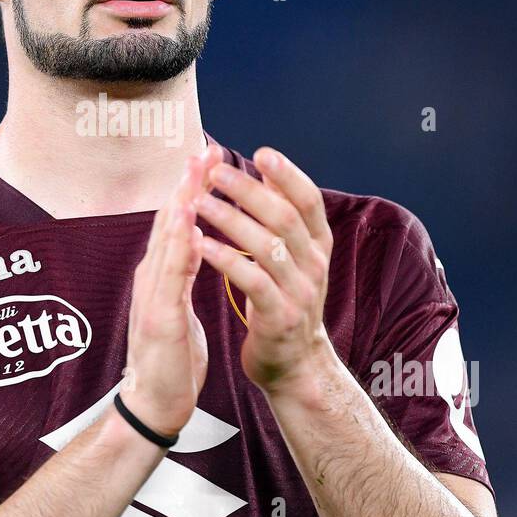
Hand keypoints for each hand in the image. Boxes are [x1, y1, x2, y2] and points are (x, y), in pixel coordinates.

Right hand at [120, 144, 223, 438]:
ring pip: (167, 242)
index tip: (209, 158)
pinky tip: (191, 225)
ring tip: (196, 172)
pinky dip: (179, 248)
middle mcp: (151, 278)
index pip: (178, 224)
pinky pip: (170, 277)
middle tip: (204, 147)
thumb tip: (191, 246)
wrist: (154, 405)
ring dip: (182, 204)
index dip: (192, 189)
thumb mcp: (176, 309)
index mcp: (160, 276)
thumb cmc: (169, 360)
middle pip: (170, 222)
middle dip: (187, 183)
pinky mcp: (159, 318)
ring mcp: (151, 296)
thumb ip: (179, 276)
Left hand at [192, 147, 335, 394]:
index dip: (288, 175)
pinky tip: (200, 244)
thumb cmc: (285, 300)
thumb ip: (283, 218)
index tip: (261, 153)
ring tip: (198, 202)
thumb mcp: (292, 257)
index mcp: (319, 245)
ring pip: (268, 246)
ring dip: (231, 220)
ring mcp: (300, 292)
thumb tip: (269, 172)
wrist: (295, 364)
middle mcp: (315, 264)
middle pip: (284, 217)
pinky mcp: (280, 317)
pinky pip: (253, 281)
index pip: (309, 200)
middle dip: (249, 191)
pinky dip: (226, 259)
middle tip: (215, 172)